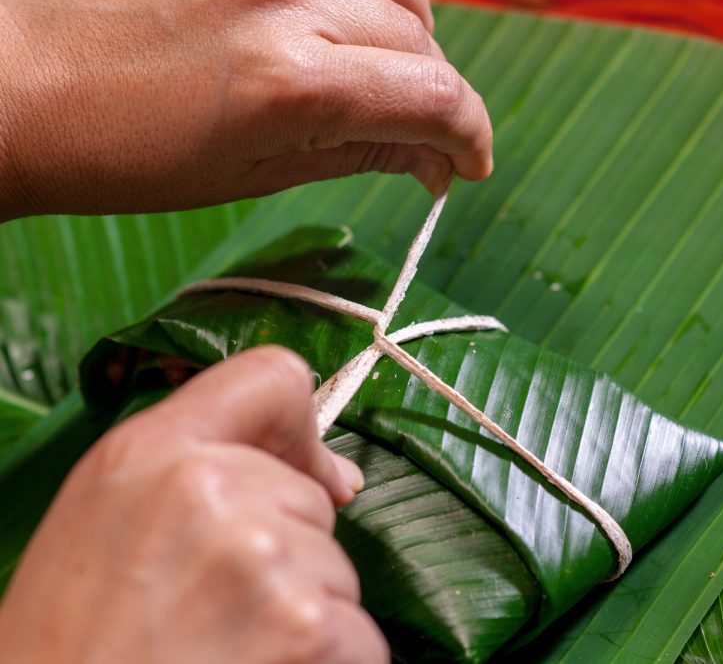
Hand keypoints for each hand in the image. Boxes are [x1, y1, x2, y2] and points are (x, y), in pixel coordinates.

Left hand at [0, 0, 491, 219]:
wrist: (16, 100)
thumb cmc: (129, 159)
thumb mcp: (254, 177)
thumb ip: (360, 155)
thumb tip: (436, 161)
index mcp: (293, 86)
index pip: (431, 97)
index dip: (468, 133)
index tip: (467, 159)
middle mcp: (280, 0)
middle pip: (411, 36)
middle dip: (429, 90)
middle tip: (411, 120)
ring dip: (404, 17)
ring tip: (386, 49)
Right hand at [0, 346, 387, 663]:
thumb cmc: (73, 646)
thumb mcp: (104, 521)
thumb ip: (203, 468)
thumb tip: (334, 477)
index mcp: (152, 453)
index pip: (274, 376)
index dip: (299, 428)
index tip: (305, 472)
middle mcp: (210, 489)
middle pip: (308, 497)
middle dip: (284, 551)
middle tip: (215, 610)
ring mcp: (262, 557)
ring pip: (335, 569)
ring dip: (303, 614)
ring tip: (228, 651)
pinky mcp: (306, 628)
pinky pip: (359, 634)